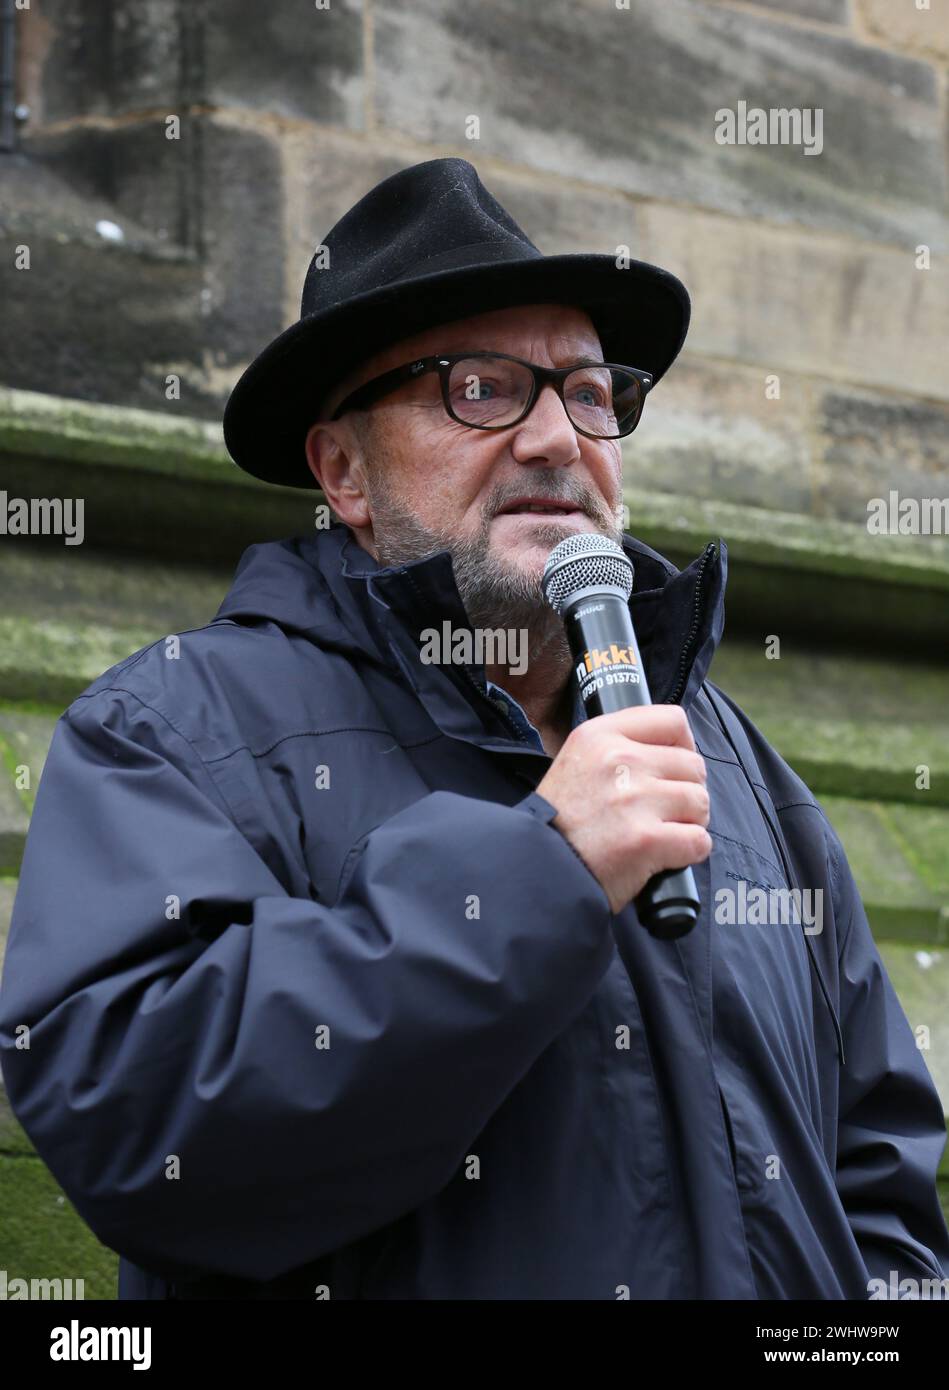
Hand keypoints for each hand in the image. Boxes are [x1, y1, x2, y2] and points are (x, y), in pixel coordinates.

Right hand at [535, 705, 711, 914]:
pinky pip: (699, 840)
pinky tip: (666, 856)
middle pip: (693, 765)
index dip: (683, 746)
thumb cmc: (562, 822)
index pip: (672, 720)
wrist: (539, 870)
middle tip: (662, 812)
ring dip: (690, 822)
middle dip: (686, 791)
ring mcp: (634, 799)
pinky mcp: (646, 839)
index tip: (673, 768)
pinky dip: (690, 852)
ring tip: (662, 833)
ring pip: (700, 802)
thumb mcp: (576, 761)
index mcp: (600, 735)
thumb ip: (619, 747)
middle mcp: (618, 760)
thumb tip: (674, 750)